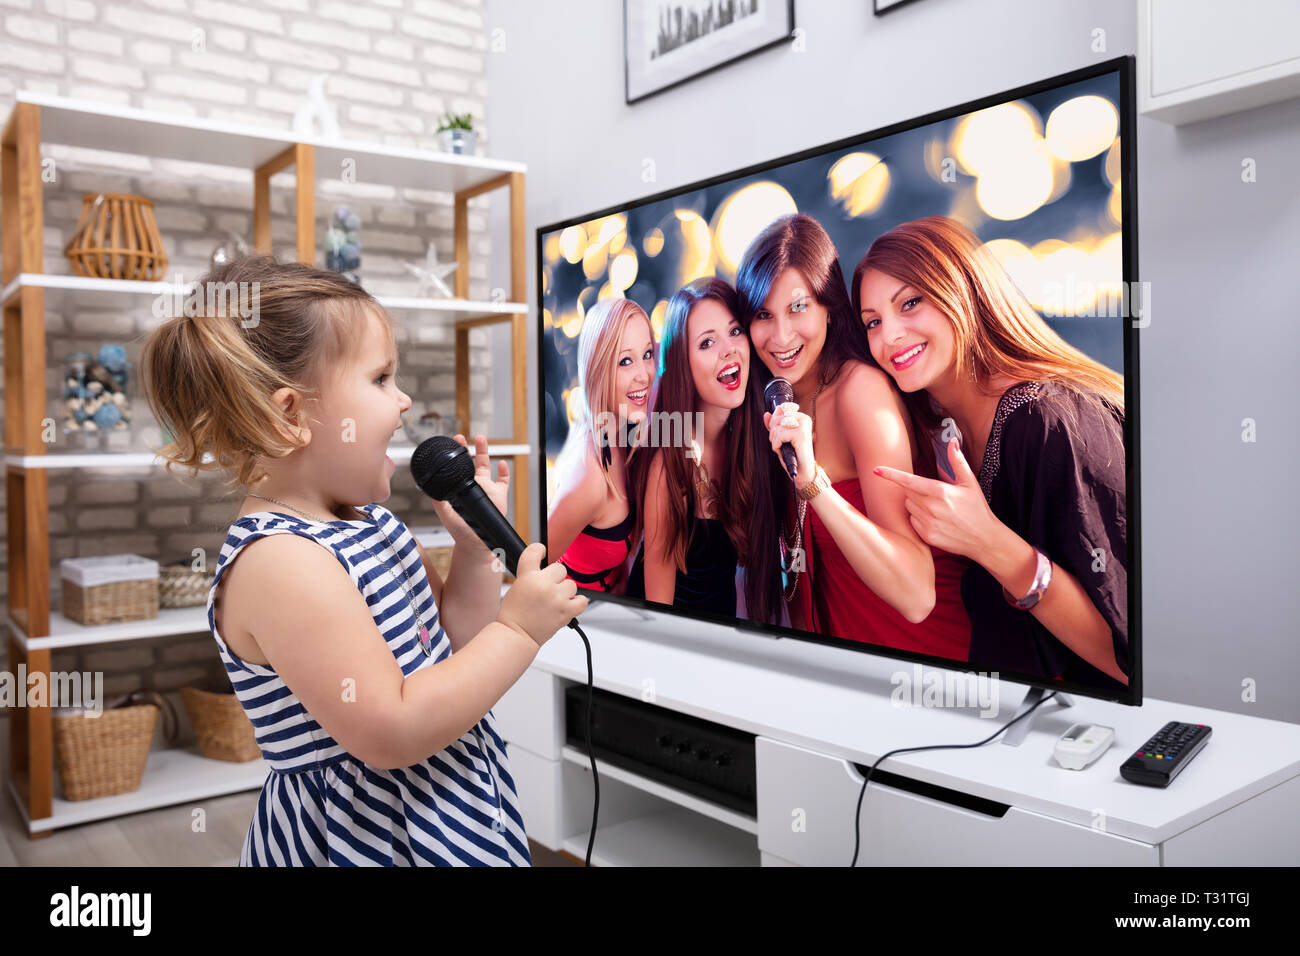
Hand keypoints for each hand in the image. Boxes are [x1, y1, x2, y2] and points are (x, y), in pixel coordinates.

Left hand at [430, 434, 509, 559]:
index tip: (452, 443)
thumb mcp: (446, 514)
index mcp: (461, 487)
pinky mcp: (500, 495)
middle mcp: (474, 485)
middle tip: (461, 436)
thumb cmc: (460, 531)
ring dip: (484, 452)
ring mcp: (487, 489)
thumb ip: (439, 500)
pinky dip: (504, 471)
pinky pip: (504, 480)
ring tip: (481, 438)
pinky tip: (502, 462)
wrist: (476, 543)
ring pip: (487, 466)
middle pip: (471, 461)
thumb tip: (431, 488)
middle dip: (468, 447)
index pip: (457, 466)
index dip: (455, 454)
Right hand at [496, 543, 586, 646]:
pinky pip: (582, 600)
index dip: (540, 550)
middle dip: (555, 579)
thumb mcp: (517, 586)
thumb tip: (546, 565)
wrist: (517, 635)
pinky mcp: (566, 611)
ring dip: (565, 592)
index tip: (542, 552)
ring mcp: (556, 597)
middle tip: (546, 591)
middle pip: (560, 568)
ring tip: (554, 601)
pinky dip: (577, 602)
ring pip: (571, 584)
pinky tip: (567, 605)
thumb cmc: (515, 614)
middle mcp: (543, 584)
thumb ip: (532, 573)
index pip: (535, 551)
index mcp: (527, 576)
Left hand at [763, 401, 814, 487]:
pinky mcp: (801, 434)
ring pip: (777, 427)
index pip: (780, 410)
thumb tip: (766, 414)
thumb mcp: (781, 437)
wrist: (802, 471)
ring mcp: (803, 426)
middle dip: (773, 432)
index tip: (778, 434)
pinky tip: (782, 449)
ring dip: (775, 440)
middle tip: (780, 442)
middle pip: (777, 418)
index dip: (774, 423)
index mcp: (801, 417)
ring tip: (782, 447)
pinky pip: (780, 435)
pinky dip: (777, 445)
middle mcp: (804, 419)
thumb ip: (774, 425)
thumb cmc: (793, 454)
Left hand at [872, 437, 998, 558]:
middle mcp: (932, 508)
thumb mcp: (970, 483)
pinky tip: (935, 521)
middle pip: (908, 493)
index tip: (876, 470)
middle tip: (934, 495)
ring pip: (909, 507)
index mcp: (940, 492)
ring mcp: (928, 523)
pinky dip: (919, 520)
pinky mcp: (927, 536)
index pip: (909, 481)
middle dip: (916, 491)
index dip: (891, 475)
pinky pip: (912, 522)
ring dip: (917, 505)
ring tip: (937, 509)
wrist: (984, 539)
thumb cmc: (977, 509)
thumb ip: (957, 462)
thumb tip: (952, 442)